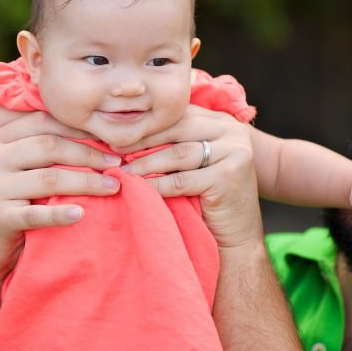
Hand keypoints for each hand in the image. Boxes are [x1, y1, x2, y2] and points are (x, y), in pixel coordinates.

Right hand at [0, 111, 121, 283]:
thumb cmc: (4, 205)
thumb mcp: (12, 169)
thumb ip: (37, 149)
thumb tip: (93, 134)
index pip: (43, 122)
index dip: (80, 129)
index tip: (110, 139)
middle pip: (50, 146)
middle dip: (90, 153)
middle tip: (119, 163)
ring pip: (49, 177)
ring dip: (87, 181)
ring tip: (113, 186)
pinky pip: (36, 213)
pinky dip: (61, 214)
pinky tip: (82, 214)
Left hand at [115, 105, 262, 247]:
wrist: (237, 236)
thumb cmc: (209, 198)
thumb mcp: (195, 163)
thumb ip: (175, 142)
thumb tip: (129, 132)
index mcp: (222, 121)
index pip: (179, 114)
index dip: (148, 122)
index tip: (119, 131)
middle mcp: (232, 131)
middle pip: (178, 127)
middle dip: (143, 138)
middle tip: (114, 147)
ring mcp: (234, 152)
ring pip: (178, 153)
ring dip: (146, 163)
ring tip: (123, 170)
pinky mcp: (229, 176)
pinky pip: (182, 180)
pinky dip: (157, 185)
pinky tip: (139, 188)